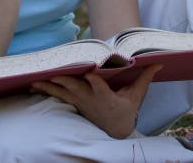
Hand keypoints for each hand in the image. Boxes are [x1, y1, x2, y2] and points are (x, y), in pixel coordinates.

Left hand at [30, 64, 161, 138]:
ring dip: (49, 87)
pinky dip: (46, 91)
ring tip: (35, 80)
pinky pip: (58, 96)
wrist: (114, 130)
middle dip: (65, 83)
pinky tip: (33, 86)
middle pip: (76, 90)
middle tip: (54, 74)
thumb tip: (159, 62)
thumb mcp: (137, 95)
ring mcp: (81, 103)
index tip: (89, 74)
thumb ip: (145, 77)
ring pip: (63, 94)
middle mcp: (91, 101)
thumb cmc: (126, 109)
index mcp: (107, 98)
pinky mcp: (74, 104)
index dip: (94, 82)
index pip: (100, 89)